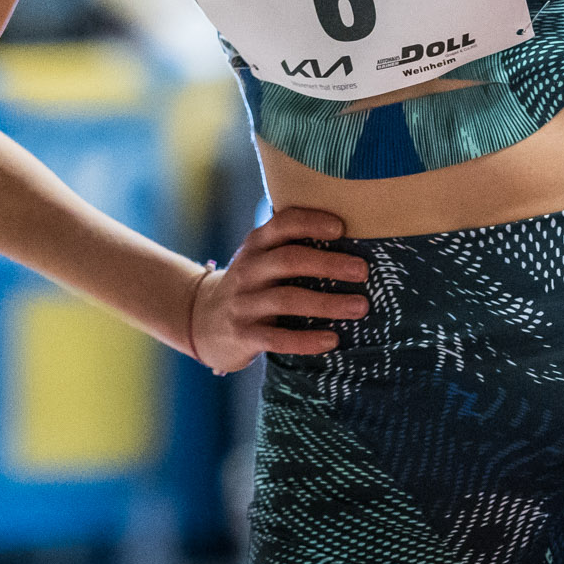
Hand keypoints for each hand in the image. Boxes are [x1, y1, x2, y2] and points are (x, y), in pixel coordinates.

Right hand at [186, 207, 368, 374]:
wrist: (202, 322)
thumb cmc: (250, 286)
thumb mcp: (261, 260)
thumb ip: (291, 247)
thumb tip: (353, 239)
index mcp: (256, 246)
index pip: (282, 224)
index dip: (311, 223)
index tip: (342, 228)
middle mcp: (247, 270)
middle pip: (288, 260)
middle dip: (328, 264)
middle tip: (362, 271)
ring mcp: (242, 303)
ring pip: (286, 300)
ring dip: (327, 303)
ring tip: (360, 306)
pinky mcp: (242, 335)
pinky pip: (277, 338)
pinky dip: (306, 340)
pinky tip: (332, 340)